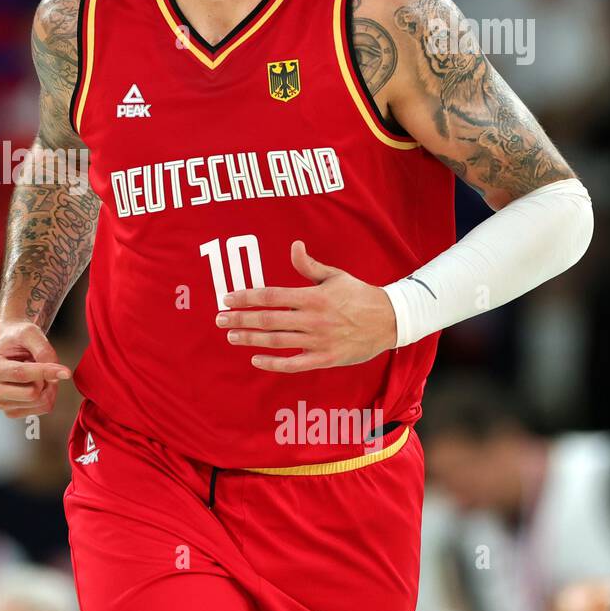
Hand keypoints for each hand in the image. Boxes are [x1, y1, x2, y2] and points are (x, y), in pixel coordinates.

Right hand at [0, 320, 70, 416]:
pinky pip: (41, 409)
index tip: (65, 371)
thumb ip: (44, 351)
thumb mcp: (30, 333)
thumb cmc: (18, 337)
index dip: (45, 372)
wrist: (10, 345)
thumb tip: (60, 375)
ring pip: (38, 402)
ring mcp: (0, 402)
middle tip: (43, 365)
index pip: (22, 374)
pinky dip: (46, 396)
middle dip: (45, 380)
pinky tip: (37, 383)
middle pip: (31, 394)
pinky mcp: (12, 411)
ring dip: (47, 387)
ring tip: (37, 372)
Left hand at [214, 240, 397, 372]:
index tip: (227, 298)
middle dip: (240, 319)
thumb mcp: (335, 275)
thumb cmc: (359, 294)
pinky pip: (294, 364)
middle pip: (268, 319)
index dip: (246, 297)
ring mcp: (319, 341)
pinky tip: (255, 360)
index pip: (271, 296)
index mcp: (313, 296)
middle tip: (219, 319)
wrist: (390, 320)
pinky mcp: (326, 359)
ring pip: (277, 341)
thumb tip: (293, 246)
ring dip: (250, 339)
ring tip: (231, 336)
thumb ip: (309, 265)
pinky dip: (273, 363)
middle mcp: (313, 319)